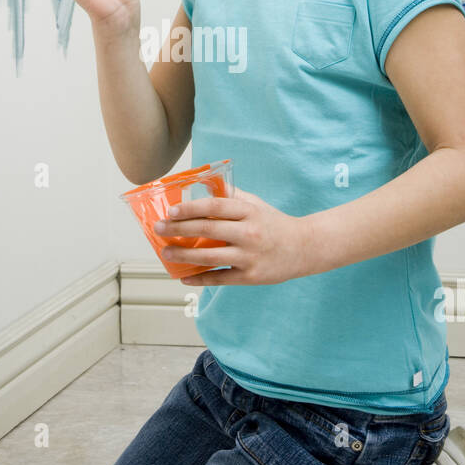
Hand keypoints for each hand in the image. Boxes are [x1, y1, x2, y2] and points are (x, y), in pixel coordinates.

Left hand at [153, 186, 312, 285]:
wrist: (304, 248)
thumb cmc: (274, 223)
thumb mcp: (256, 204)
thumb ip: (231, 196)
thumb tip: (203, 185)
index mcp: (248, 211)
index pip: (214, 206)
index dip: (189, 208)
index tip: (170, 210)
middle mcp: (248, 233)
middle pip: (207, 229)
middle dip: (178, 229)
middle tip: (159, 229)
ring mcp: (249, 256)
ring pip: (209, 256)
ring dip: (183, 254)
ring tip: (166, 252)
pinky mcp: (250, 276)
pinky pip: (220, 278)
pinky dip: (200, 278)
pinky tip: (184, 276)